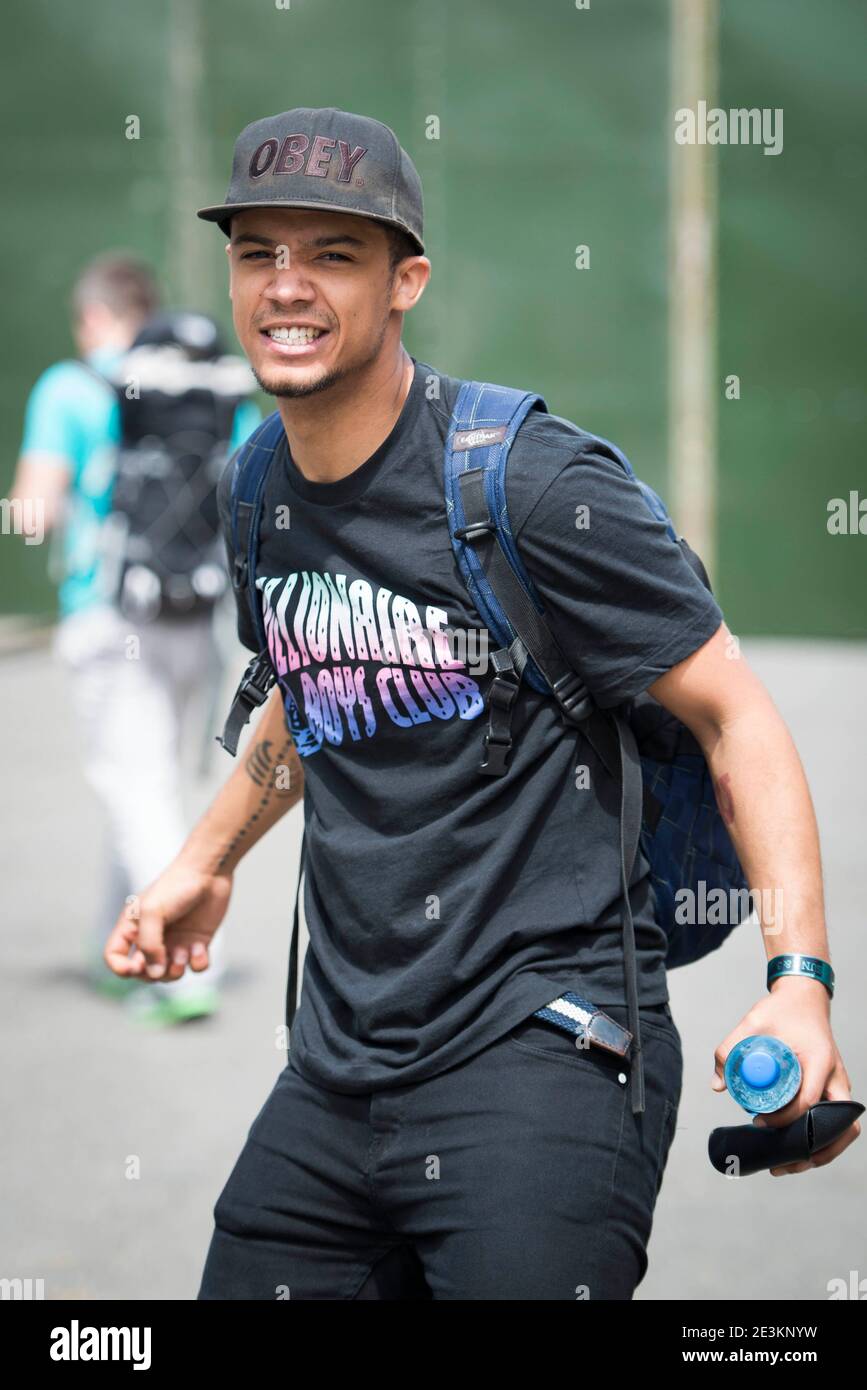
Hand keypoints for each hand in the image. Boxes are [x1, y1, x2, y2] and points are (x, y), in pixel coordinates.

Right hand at [103, 859, 231, 984]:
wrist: (210, 872)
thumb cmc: (176, 886)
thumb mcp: (153, 912)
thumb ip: (149, 945)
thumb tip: (154, 974)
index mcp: (133, 926)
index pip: (114, 956)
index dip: (120, 968)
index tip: (134, 967)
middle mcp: (152, 937)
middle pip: (143, 972)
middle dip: (152, 974)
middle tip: (164, 964)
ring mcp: (175, 942)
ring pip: (169, 974)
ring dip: (175, 971)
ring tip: (184, 954)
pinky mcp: (197, 943)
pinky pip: (195, 967)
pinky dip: (197, 963)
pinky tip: (200, 948)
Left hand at [711, 976, 859, 1175]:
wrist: (804, 999)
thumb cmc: (781, 1010)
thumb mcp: (751, 1022)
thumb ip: (729, 1049)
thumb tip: (717, 1085)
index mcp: (820, 1061)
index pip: (807, 1101)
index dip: (784, 1120)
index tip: (758, 1122)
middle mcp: (837, 1076)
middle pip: (838, 1126)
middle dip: (811, 1150)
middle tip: (780, 1162)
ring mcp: (840, 1084)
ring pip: (844, 1129)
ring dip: (822, 1152)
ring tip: (789, 1165)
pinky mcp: (836, 1089)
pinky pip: (839, 1122)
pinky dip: (825, 1141)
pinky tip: (800, 1151)